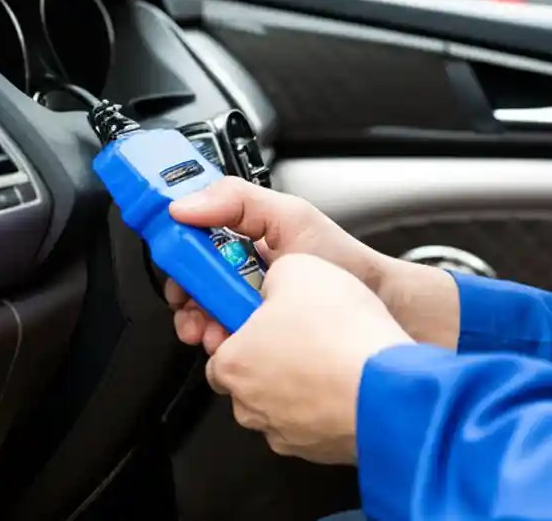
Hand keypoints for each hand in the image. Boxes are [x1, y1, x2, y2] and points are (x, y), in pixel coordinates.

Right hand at [166, 177, 460, 350]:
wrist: (383, 309)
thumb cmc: (346, 262)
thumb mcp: (291, 217)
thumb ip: (237, 200)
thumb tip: (185, 204)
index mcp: (244, 242)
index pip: (192, 243)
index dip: (175, 249)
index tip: (169, 256)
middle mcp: (243, 278)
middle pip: (191, 288)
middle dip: (185, 298)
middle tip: (191, 304)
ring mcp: (251, 313)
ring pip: (204, 322)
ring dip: (201, 326)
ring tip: (214, 330)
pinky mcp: (262, 346)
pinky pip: (229, 350)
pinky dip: (224, 350)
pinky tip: (234, 347)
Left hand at [206, 254, 411, 463]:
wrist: (389, 388)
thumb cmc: (340, 335)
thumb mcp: (297, 267)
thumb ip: (274, 274)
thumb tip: (276, 280)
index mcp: (233, 364)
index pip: (219, 349)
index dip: (243, 326)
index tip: (264, 312)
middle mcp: (251, 406)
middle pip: (252, 377)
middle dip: (275, 354)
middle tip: (304, 329)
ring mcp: (287, 433)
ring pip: (286, 402)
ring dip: (305, 380)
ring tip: (335, 353)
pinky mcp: (322, 450)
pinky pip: (319, 422)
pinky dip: (330, 402)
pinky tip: (350, 378)